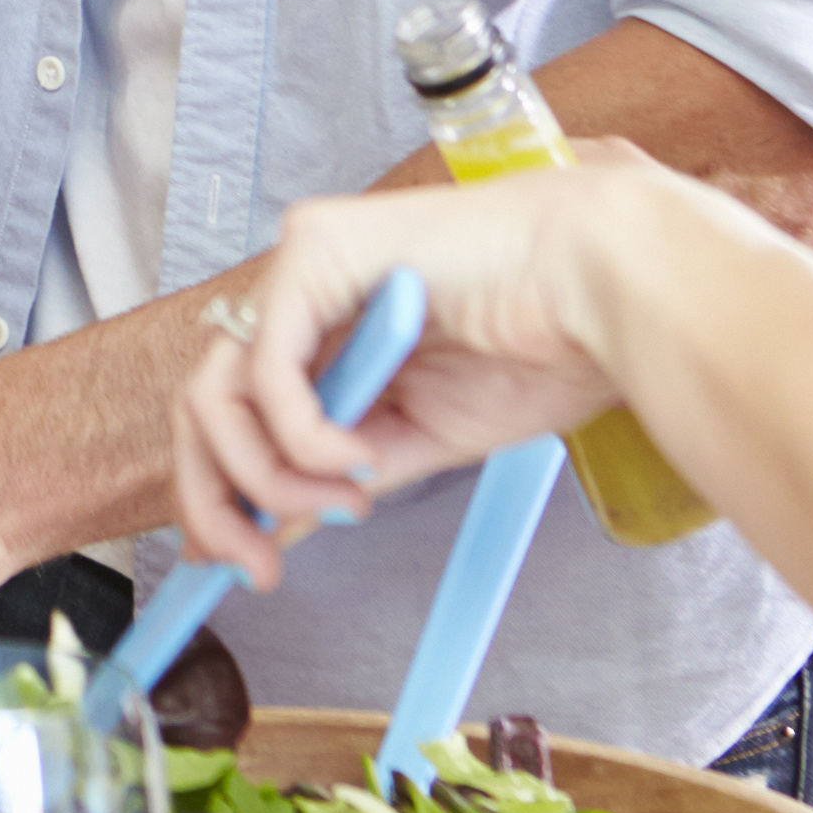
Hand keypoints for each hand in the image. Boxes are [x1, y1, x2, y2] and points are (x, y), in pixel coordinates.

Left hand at [173, 147, 660, 586]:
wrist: (608, 295)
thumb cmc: (545, 347)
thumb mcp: (420, 438)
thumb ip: (342, 472)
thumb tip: (273, 526)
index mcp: (329, 332)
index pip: (233, 414)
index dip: (221, 494)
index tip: (240, 563)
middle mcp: (304, 292)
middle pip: (204, 404)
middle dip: (218, 500)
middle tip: (255, 565)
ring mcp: (304, 263)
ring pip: (217, 391)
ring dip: (268, 475)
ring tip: (343, 505)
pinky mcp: (317, 247)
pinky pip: (269, 369)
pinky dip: (304, 435)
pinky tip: (361, 456)